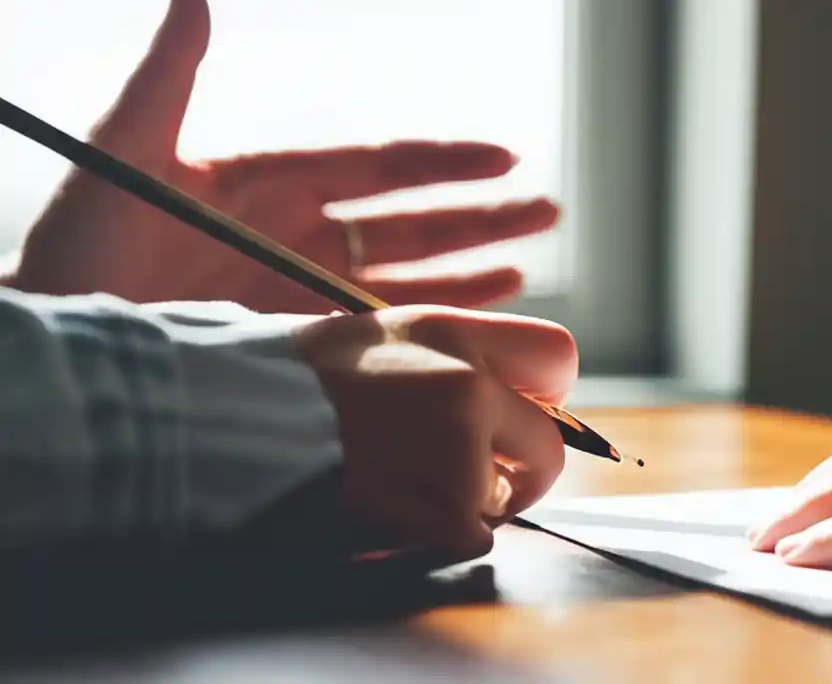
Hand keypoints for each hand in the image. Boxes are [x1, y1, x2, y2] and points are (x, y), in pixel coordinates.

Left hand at [12, 0, 556, 312]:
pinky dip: (433, 319)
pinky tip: (478, 311)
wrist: (59, 345)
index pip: (375, 166)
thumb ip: (169, 69)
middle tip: (548, 208)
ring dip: (471, 267)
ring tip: (530, 260)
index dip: (442, 162)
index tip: (504, 156)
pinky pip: (380, 328)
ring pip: (406, 275)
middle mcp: (295, 233)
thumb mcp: (120, 148)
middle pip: (410, 222)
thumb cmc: (74, 244)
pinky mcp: (299, 340)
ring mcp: (299, 289)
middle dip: (481, 215)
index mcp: (267, 181)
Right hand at [263, 306, 574, 560]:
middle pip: (550, 445)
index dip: (552, 398)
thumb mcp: (387, 334)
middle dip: (526, 472)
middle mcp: (464, 382)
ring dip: (473, 505)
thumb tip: (511, 401)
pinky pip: (473, 536)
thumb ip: (457, 359)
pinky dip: (447, 536)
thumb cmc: (302, 377)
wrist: (236, 412)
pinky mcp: (430, 498)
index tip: (527, 415)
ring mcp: (450, 442)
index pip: (559, 357)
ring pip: (507, 497)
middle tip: (493, 479)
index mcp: (455, 333)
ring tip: (419, 488)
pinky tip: (406, 512)